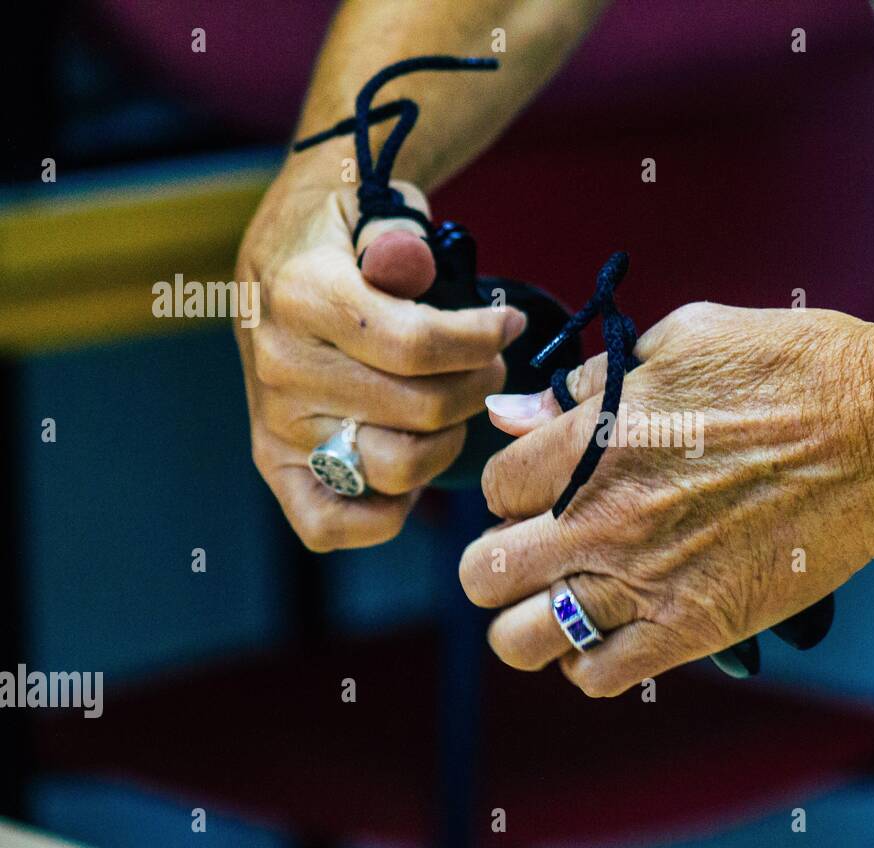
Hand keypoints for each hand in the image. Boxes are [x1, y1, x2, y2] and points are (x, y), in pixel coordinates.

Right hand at [234, 175, 525, 550]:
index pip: (417, 346)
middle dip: (479, 385)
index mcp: (303, 294)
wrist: (279, 251)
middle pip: (420, 410)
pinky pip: (329, 525)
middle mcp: (281, 365)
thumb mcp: (378, 207)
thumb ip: (401, 238)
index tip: (509, 324)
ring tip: (456, 406)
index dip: (482, 341)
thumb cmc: (346, 231)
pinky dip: (384, 513)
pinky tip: (414, 465)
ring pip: (394, 468)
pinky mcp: (274, 461)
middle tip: (491, 364)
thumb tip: (414, 269)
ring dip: (449, 442)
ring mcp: (276, 421)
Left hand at [459, 302, 873, 695]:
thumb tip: (518, 414)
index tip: (544, 486)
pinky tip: (617, 627)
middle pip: (482, 573)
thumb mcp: (684, 340)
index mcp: (594, 442)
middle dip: (499, 557)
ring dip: (529, 619)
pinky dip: (591, 660)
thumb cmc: (797, 368)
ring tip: (564, 596)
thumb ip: (590, 386)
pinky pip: (598, 677)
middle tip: (539, 545)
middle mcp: (605, 519)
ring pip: (521, 639)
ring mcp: (646, 582)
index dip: (514, 486)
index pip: (492, 486)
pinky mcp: (696, 630)